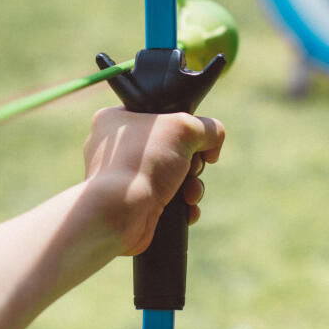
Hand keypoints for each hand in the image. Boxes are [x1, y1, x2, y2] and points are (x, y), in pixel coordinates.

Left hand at [83, 108, 224, 255]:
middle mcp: (117, 149)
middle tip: (191, 168)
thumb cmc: (141, 163)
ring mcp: (125, 178)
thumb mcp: (183, 128)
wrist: (120, 214)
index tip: (194, 138)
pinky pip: (168, 200)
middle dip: (193, 162)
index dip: (183, 126)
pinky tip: (186, 210)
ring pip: (174, 175)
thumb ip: (207, 128)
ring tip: (190, 195)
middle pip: (173, 147)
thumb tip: (212, 145)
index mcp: (115, 120)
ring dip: (192, 186)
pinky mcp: (135, 204)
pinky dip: (183, 205)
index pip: (160, 114)